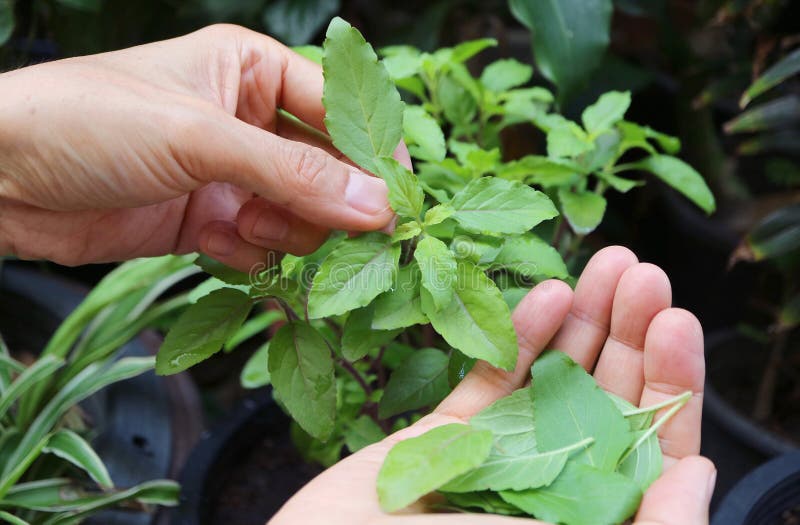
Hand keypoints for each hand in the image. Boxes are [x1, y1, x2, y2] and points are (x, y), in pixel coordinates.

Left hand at [0, 25, 405, 268]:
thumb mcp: (201, 138)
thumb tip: (377, 206)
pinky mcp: (208, 221)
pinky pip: (261, 246)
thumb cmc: (89, 121)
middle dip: (331, 204)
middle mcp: (248, 121)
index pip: (338, 108)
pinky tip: (213, 242)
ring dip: (285, 231)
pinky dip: (249, 255)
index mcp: (252, 71)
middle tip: (342, 233)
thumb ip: (293, 176)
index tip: (398, 197)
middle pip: (326, 170)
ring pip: (299, 215)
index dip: (372, 151)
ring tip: (242, 223)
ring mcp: (229, 175)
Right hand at [271, 247, 714, 524]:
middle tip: (641, 270)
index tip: (677, 320)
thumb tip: (699, 474)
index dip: (671, 381)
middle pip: (604, 398)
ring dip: (581, 320)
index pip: (651, 445)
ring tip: (604, 262)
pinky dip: (515, 339)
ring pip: (550, 379)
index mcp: (588, 514)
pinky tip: (544, 294)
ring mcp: (499, 458)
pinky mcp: (446, 439)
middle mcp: (552, 484)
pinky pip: (487, 383)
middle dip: (628, 332)